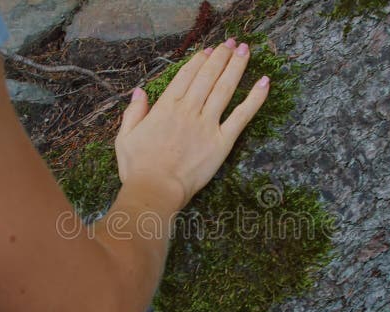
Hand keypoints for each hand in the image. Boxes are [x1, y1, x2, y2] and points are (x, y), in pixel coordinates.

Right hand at [114, 39, 269, 210]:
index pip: (186, 76)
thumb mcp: (125, 137)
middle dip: (221, 57)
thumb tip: (139, 92)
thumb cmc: (137, 168)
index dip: (199, 61)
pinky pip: (241, 116)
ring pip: (225, 89)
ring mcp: (206, 125)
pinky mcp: (222, 142)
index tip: (209, 51)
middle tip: (231, 43)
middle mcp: (188, 110)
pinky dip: (254, 98)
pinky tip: (264, 82)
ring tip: (245, 50)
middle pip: (208, 77)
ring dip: (236, 67)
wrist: (155, 190)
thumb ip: (134, 112)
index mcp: (165, 107)